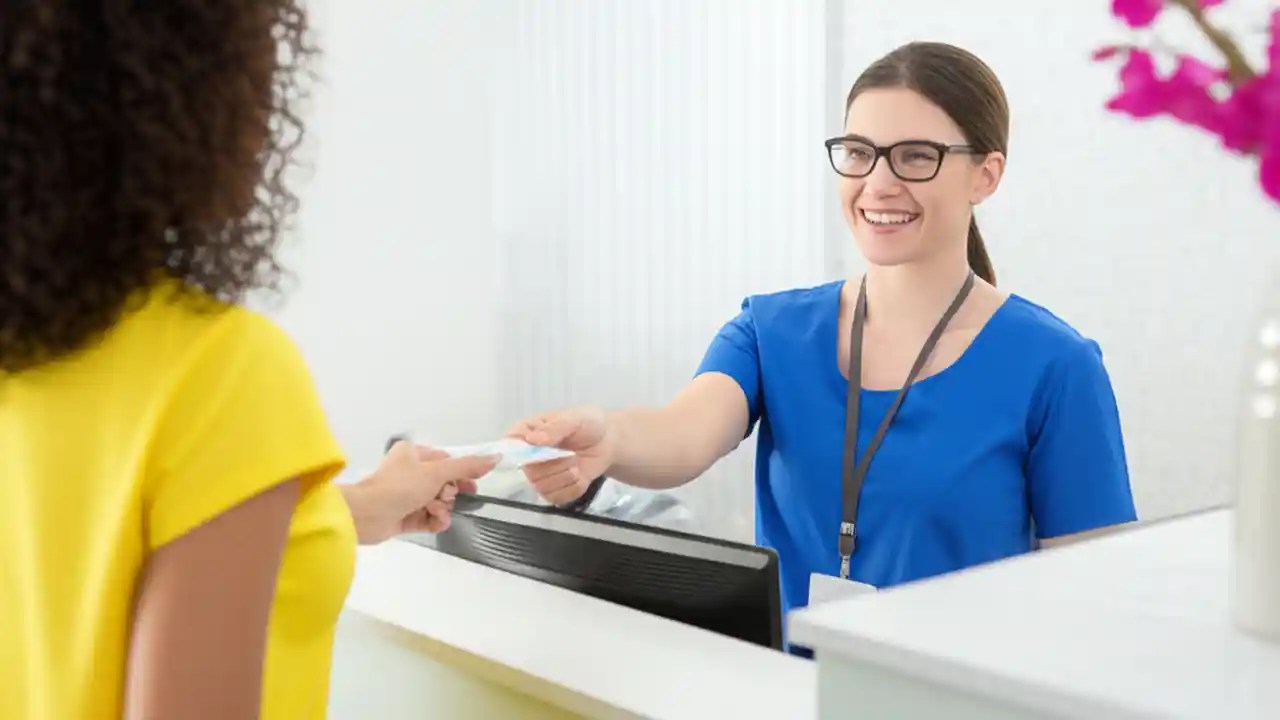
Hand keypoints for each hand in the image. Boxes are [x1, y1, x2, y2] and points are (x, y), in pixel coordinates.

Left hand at [348, 440, 496, 543]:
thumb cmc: (400, 486)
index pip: (445, 460)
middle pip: (443, 483)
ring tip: (435, 511)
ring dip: (442, 509)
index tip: (472, 485)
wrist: (367, 515)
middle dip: (449, 494)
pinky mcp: (402, 516)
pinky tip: (436, 523)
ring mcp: (405, 496)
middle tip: (446, 498)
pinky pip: (427, 518)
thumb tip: (496, 457)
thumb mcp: (437, 472)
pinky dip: (434, 521)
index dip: (460, 473)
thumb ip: (467, 466)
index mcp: (412, 454)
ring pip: (437, 502)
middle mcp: (408, 472)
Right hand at [506, 406, 614, 505]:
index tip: (538, 453)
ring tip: (577, 464)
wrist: (607, 441)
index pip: (508, 446)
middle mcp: (528, 457)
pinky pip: (557, 498)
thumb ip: (554, 428)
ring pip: (542, 487)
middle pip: (528, 472)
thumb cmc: (587, 423)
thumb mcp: (573, 419)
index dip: (516, 453)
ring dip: (565, 477)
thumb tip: (533, 439)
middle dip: (554, 466)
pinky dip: (573, 488)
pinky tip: (580, 476)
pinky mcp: (554, 491)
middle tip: (572, 456)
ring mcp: (540, 476)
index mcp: (526, 434)